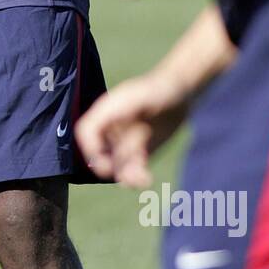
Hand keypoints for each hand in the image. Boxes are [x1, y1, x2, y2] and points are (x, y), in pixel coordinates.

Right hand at [75, 71, 187, 187]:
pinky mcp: (142, 152)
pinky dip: (136, 177)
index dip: (90, 148)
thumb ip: (118, 113)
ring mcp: (126, 141)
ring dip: (126, 175)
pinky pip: (133, 170)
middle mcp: (112, 129)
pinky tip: (146, 179)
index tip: (104, 161)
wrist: (181, 92)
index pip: (87, 132)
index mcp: (106, 112)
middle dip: (113, 166)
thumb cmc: (157, 89)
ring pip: (118, 165)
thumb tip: (104, 133)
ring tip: (142, 179)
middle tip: (127, 176)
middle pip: (102, 153)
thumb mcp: (135, 97)